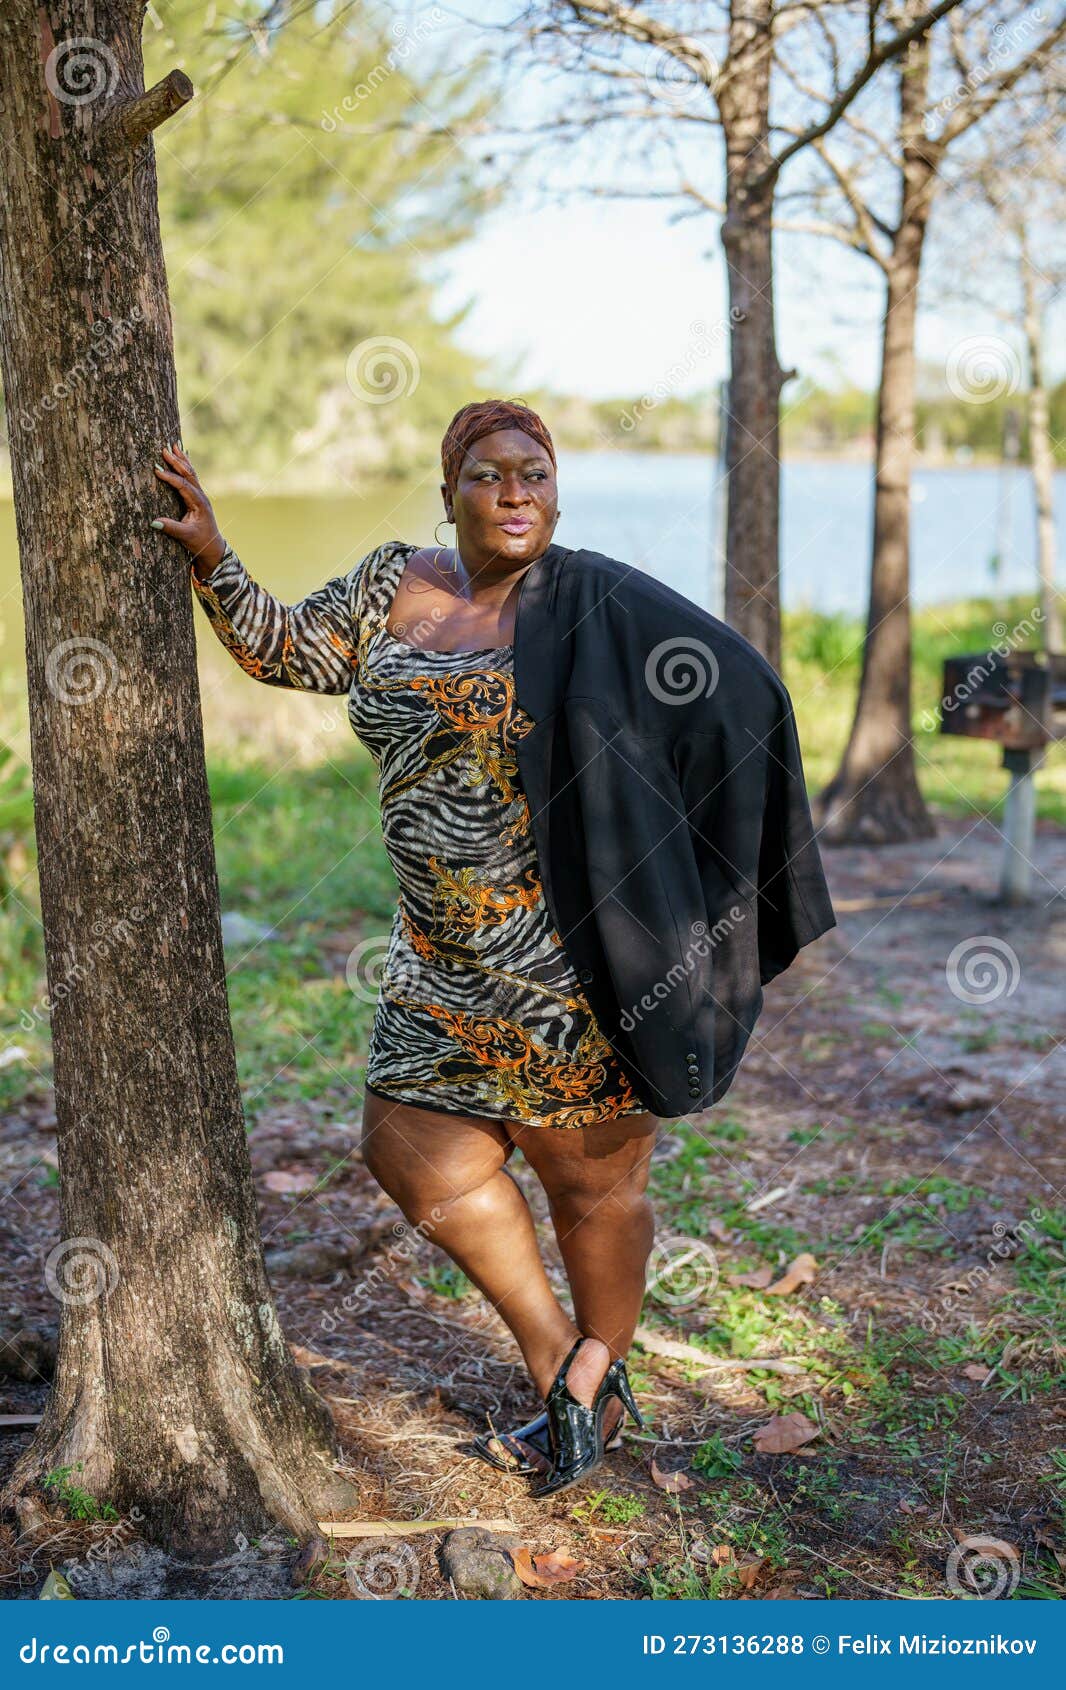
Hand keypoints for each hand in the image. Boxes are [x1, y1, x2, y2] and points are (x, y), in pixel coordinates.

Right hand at [151, 444, 226, 578]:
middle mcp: (201, 497)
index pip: (183, 486)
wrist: (212, 547)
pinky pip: (191, 478)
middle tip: (164, 449)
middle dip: (176, 461)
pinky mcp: (197, 497)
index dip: (170, 477)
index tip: (156, 470)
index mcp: (199, 504)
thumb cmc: (200, 542)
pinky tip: (182, 457)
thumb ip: (171, 528)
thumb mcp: (185, 536)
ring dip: (181, 459)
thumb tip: (154, 522)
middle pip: (188, 475)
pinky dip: (185, 466)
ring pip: (190, 473)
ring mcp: (200, 496)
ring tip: (173, 445)